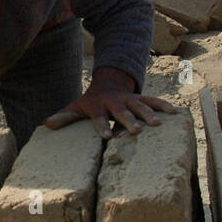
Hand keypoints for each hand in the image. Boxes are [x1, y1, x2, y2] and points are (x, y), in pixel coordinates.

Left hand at [44, 86, 178, 138]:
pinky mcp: (141, 98)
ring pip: (140, 106)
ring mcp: (130, 100)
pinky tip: (176, 113)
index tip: (107, 136)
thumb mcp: (76, 108)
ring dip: (149, 114)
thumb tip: (46, 124)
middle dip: (129, 120)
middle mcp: (116, 103)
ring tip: (157, 124)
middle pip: (122, 113)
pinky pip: (154, 101)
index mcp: (99, 108)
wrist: (107, 84)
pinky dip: (164, 106)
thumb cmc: (90, 103)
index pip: (100, 118)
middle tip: (137, 130)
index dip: (103, 126)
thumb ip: (63, 117)